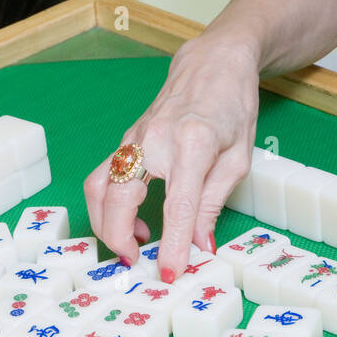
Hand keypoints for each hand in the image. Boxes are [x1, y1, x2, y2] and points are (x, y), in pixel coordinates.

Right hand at [83, 33, 259, 282]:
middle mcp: (154, 139)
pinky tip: (133, 219)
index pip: (177, 206)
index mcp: (192, 143)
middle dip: (119, 238)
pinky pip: (103, 177)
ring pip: (98, 187)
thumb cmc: (232, 107)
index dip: (171, 244)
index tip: (169, 273)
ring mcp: (133, 137)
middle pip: (119, 197)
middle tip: (137, 262)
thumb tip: (198, 245)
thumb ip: (213, 203)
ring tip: (133, 242)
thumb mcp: (238, 159)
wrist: (213, 62)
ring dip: (105, 223)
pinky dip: (108, 206)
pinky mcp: (124, 140)